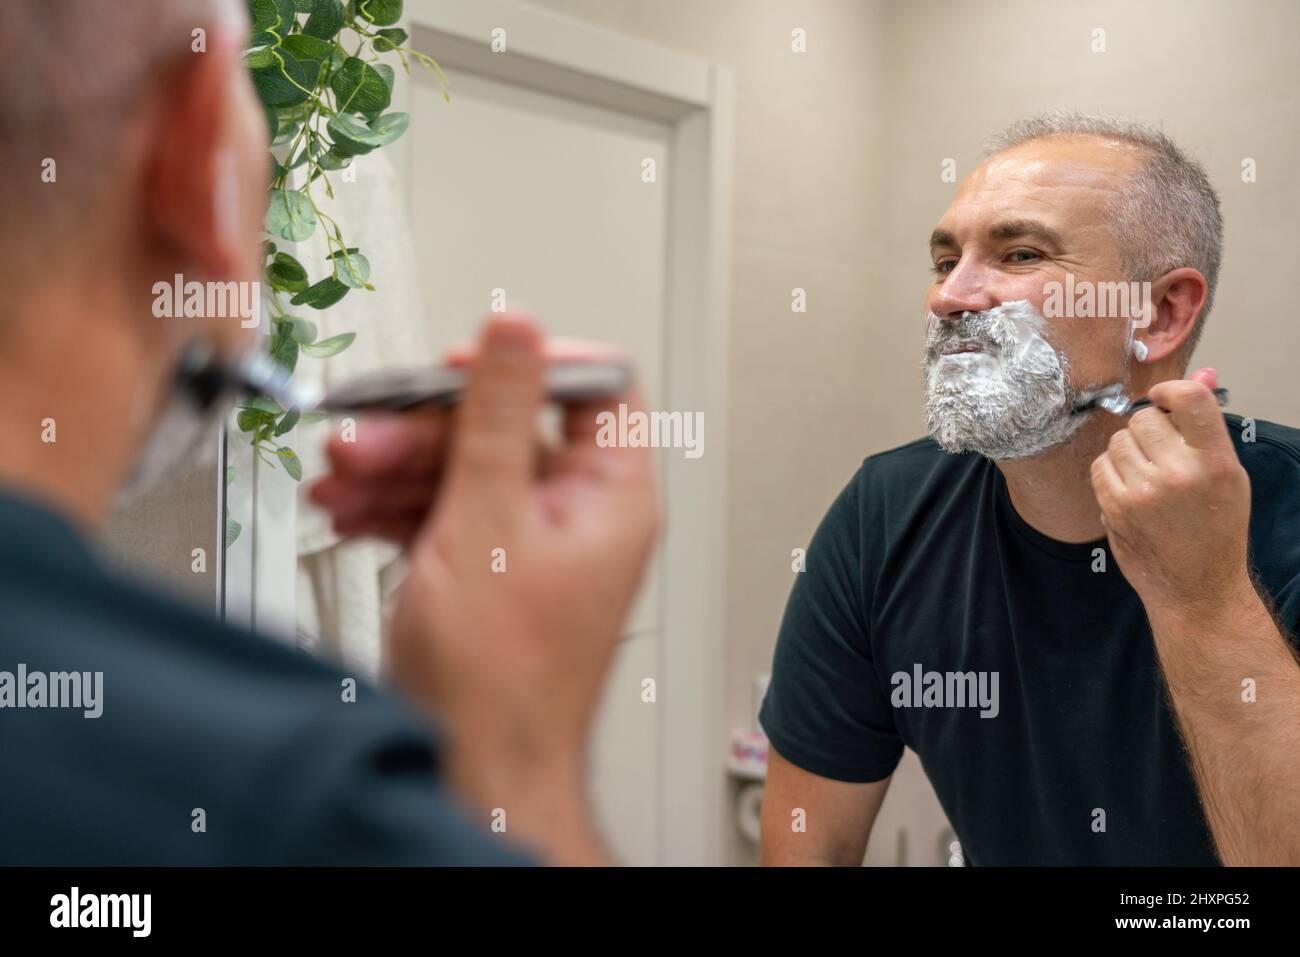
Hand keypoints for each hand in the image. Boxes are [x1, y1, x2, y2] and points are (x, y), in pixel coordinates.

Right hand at [378, 313, 659, 860]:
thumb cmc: (500, 679)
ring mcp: (531, 540)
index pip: (597, 388)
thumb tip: (516, 330)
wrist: (473, 767)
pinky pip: (446, 508)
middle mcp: (578, 512)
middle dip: (425, 428)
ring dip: (395, 465)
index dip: (531, 365)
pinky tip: (350, 509)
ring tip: (341, 478)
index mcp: (610, 494)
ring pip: (465, 466)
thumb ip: (497, 417)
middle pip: (508, 425)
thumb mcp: (487, 521)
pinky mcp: (488, 565)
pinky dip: (396, 505)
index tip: (465, 367)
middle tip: (363, 436)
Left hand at [1089, 368, 1252, 611]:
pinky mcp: (1115, 507)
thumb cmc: (1215, 527)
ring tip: (1149, 476)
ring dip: (1128, 451)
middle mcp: (1178, 475)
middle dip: (1149, 428)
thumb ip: (1207, 424)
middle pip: (1144, 418)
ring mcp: (1143, 492)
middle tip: (1162, 453)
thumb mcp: (1227, 473)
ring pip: (1118, 440)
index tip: (1164, 399)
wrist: (1196, 587)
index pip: (1189, 398)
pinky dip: (1111, 472)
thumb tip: (1203, 373)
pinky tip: (1131, 491)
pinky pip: (1100, 465)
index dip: (1170, 390)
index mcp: (1215, 462)